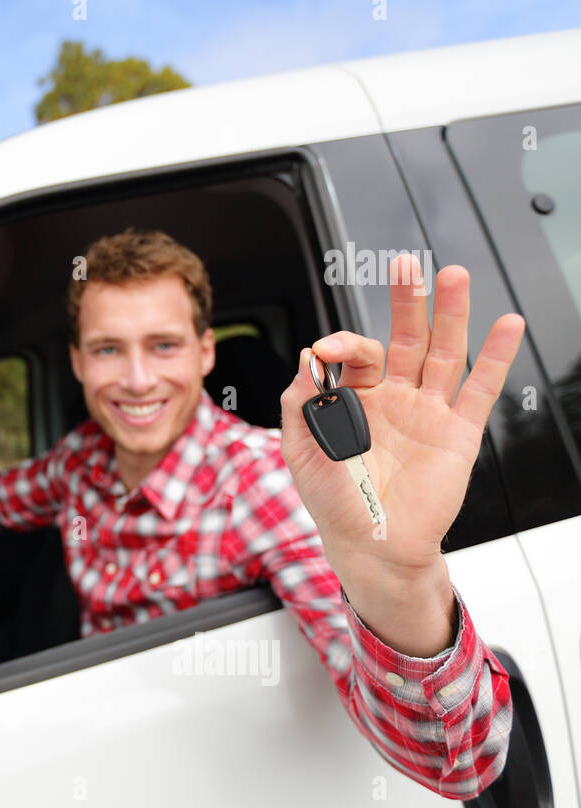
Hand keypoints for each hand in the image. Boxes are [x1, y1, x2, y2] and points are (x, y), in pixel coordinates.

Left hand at [279, 255, 524, 651]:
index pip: (355, 354)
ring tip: (454, 275)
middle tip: (406, 262)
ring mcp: (427, 412)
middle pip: (405, 337)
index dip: (342, 345)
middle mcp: (393, 398)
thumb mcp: (302, 450)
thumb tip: (306, 362)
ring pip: (443, 352)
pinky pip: (480, 389)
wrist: (372, 545)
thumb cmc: (335, 500)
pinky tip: (507, 324)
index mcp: (354, 398)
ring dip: (450, 313)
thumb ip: (300, 404)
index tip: (326, 351)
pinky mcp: (457, 433)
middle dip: (407, 299)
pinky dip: (496, 357)